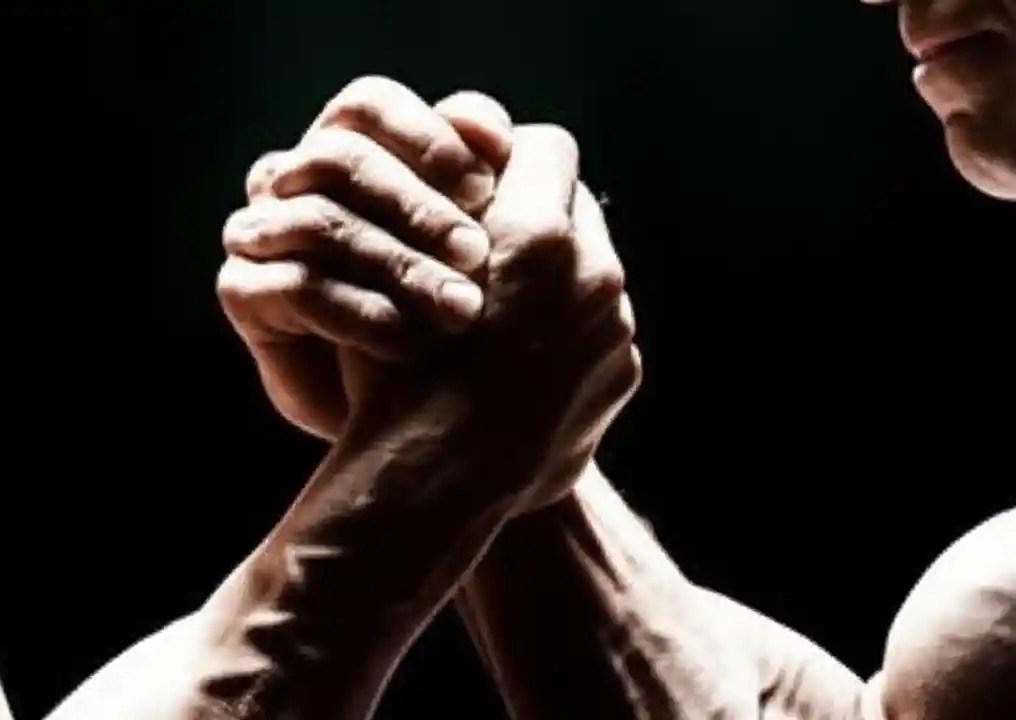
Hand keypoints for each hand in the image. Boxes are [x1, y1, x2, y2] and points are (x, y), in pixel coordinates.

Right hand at [217, 77, 511, 439]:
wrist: (414, 432)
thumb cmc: (459, 330)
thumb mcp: (490, 252)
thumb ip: (495, 185)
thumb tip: (499, 131)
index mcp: (353, 151)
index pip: (369, 105)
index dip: (425, 134)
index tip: (485, 185)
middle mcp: (297, 181)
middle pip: (339, 156)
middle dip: (416, 203)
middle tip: (479, 253)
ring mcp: (263, 234)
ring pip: (318, 220)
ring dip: (397, 263)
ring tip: (462, 311)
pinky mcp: (245, 291)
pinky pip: (293, 284)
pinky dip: (359, 314)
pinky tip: (409, 344)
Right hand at [355, 124, 641, 512]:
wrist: (428, 477)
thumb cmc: (397, 362)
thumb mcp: (401, 263)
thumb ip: (449, 202)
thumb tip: (478, 155)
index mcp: (541, 236)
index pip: (547, 146)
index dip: (508, 157)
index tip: (477, 182)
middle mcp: (595, 276)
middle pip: (576, 207)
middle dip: (537, 218)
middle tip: (485, 247)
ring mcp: (614, 331)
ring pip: (590, 271)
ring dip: (553, 279)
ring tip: (498, 313)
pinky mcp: (620, 376)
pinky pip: (598, 329)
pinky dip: (566, 334)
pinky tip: (517, 362)